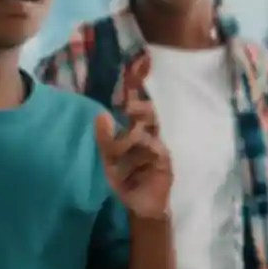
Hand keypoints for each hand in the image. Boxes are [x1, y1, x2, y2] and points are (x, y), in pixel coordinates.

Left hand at [93, 57, 172, 218]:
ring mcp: (161, 145)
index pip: (139, 101)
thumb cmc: (127, 179)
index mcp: (140, 128)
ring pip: (148, 131)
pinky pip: (156, 148)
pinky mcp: (166, 160)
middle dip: (141, 105)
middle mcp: (153, 133)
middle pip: (150, 111)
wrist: (142, 206)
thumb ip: (105, 139)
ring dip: (134, 134)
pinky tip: (136, 153)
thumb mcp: (109, 160)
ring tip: (121, 143)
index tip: (139, 62)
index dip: (140, 81)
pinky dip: (147, 147)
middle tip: (128, 104)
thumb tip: (101, 115)